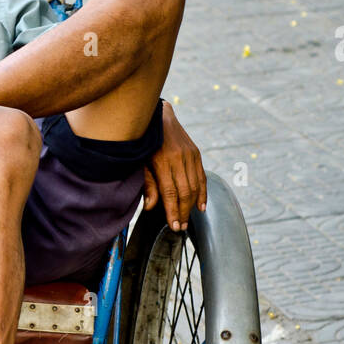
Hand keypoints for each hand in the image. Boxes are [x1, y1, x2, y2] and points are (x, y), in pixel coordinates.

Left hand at [143, 101, 206, 231]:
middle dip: (183, 212)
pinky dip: (203, 193)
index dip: (172, 211)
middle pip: (185, 192)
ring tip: (189, 219)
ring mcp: (190, 154)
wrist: (157, 116)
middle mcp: (179, 158)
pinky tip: (201, 206)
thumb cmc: (143, 143)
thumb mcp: (140, 162)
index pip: (169, 192)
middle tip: (182, 227)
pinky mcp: (196, 153)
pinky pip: (202, 176)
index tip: (174, 226)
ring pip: (195, 186)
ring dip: (192, 205)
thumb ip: (147, 184)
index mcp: (162, 161)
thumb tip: (151, 207)